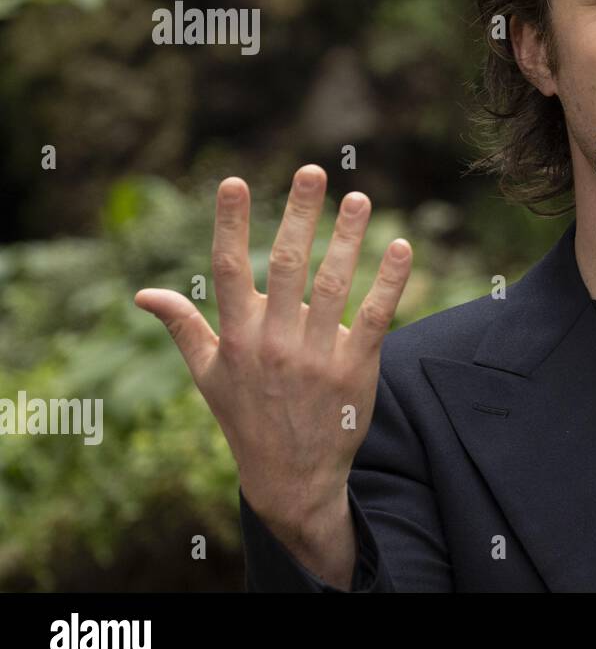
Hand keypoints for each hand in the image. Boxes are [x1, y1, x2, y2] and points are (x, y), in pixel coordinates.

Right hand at [134, 165, 411, 528]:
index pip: (227, 269)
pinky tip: (401, 247)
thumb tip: (143, 295)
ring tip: (360, 197)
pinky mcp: (355, 368)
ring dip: (349, 237)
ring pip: (334, 284)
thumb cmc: (246, 418)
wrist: (292, 478)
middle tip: (314, 170)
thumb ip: (183, 327)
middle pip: (288, 265)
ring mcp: (316, 355)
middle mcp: (274, 342)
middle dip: (300, 214)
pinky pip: (377, 316)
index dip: (230, 224)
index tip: (234, 181)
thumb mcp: (207, 376)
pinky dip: (390, 281)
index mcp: (236, 337)